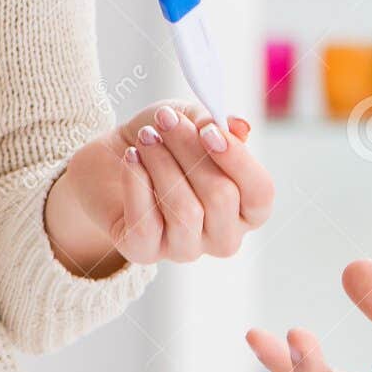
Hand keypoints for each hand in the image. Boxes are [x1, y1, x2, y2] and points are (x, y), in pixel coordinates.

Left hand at [45, 103, 274, 277]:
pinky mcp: (144, 252)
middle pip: (221, 198)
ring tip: (146, 136)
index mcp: (246, 208)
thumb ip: (215, 122)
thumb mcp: (190, 121)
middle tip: (164, 119)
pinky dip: (137, 183)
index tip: (209, 131)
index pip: (260, 193)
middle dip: (189, 151)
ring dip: (162, 165)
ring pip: (185, 212)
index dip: (239, 161)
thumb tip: (239, 126)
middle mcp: (222, 235)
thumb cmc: (163, 143)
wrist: (111, 161)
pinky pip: (146, 225)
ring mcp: (185, 249)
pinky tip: (130, 158)